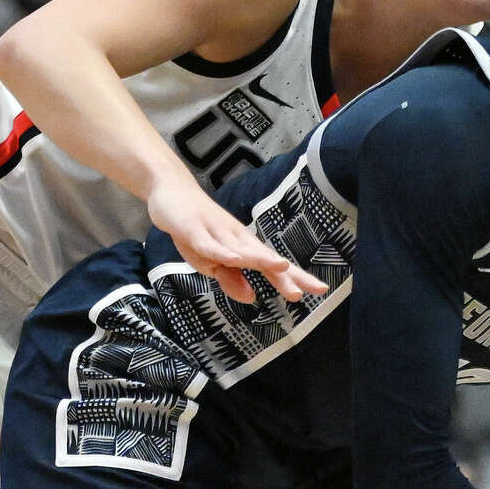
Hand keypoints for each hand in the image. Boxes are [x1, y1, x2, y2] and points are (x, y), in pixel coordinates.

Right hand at [146, 175, 327, 305]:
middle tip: (308, 289)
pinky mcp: (195, 229)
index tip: (319, 290)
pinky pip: (210, 244)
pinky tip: (235, 259)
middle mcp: (237, 239)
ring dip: (262, 260)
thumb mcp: (211, 262)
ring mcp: (217, 232)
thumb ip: (230, 279)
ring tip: (282, 268)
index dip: (295, 278)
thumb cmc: (195, 229)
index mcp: (243, 248)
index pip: (273, 266)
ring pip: (242, 249)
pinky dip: (222, 252)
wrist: (170, 192)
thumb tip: (251, 296)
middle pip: (265, 257)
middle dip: (286, 273)